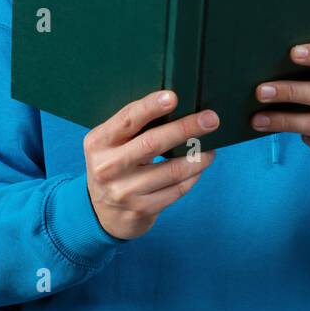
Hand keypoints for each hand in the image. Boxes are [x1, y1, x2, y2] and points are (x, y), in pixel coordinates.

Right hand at [83, 89, 219, 239]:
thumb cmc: (114, 165)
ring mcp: (124, 192)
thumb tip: (175, 104)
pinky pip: (176, 190)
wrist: (103, 213)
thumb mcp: (110, 144)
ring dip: (197, 157)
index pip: (127, 120)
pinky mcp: (141, 210)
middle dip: (186, 128)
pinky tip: (199, 167)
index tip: (174, 97)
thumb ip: (132, 127)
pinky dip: (193, 176)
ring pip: (171, 170)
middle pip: (153, 143)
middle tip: (211, 119)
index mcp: (98, 142)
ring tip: (210, 148)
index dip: (151, 107)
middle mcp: (107, 167)